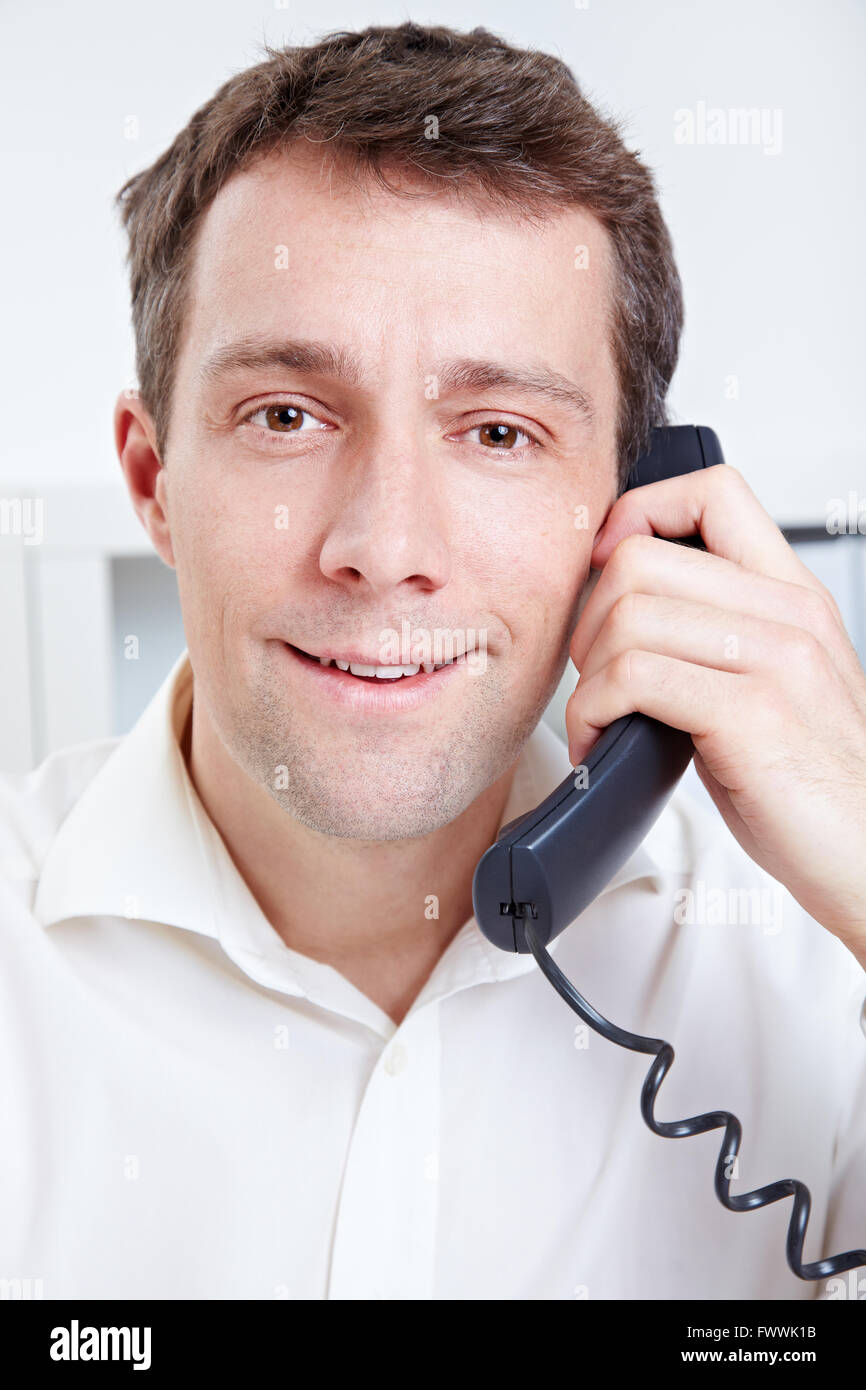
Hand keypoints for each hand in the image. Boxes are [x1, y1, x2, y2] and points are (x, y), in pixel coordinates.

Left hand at [566, 464, 865, 966]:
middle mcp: (788, 614)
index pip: (712, 491)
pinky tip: (602, 745)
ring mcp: (775, 660)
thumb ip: (715, 635)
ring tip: (601, 718)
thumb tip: (620, 616)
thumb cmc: (809, 784)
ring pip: (628, 615)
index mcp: (792, 597)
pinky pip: (633, 676)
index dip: (638, 514)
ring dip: (587, 676)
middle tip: (597, 674)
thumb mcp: (771, 685)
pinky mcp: (752, 713)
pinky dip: (592, 714)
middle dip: (590, 618)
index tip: (609, 568)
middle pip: (641, 558)